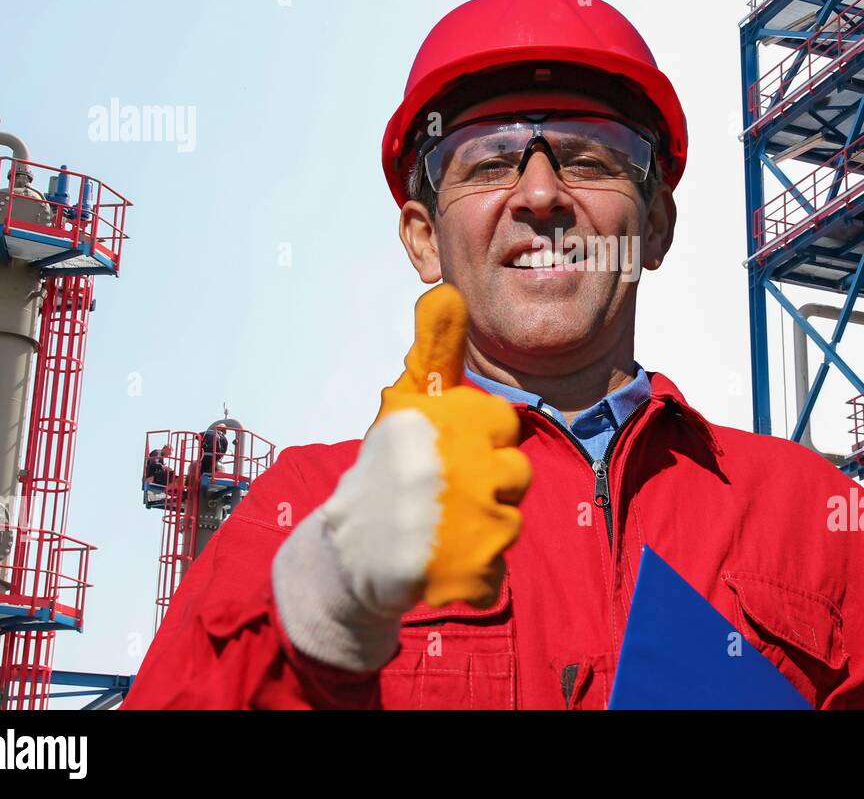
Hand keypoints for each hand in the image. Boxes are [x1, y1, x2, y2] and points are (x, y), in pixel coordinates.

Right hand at [319, 283, 531, 615]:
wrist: (346, 555)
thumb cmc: (385, 471)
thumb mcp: (405, 404)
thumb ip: (434, 351)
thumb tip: (446, 291)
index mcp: (441, 421)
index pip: (504, 423)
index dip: (479, 439)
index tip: (447, 452)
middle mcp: (453, 468)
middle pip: (516, 474)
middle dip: (485, 484)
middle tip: (442, 494)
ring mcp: (464, 523)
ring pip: (512, 521)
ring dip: (483, 528)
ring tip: (440, 526)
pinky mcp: (471, 572)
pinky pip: (499, 570)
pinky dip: (474, 571)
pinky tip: (440, 561)